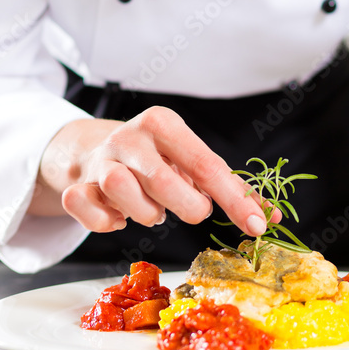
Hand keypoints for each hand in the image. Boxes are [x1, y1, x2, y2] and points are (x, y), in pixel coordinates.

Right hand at [29, 106, 273, 237]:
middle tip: (191, 210)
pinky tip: (118, 216)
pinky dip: (105, 222)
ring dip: (146, 214)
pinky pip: (86, 207)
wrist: (94, 148)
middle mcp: (130, 136)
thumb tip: (270, 218)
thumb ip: (230, 187)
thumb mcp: (191, 160)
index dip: (234, 200)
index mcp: (163, 123)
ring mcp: (100, 159)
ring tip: (153, 210)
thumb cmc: (156, 158)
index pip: (207, 164)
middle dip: (187, 207)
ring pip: (122, 192)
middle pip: (164, 182)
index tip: (255, 227)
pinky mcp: (77, 183)